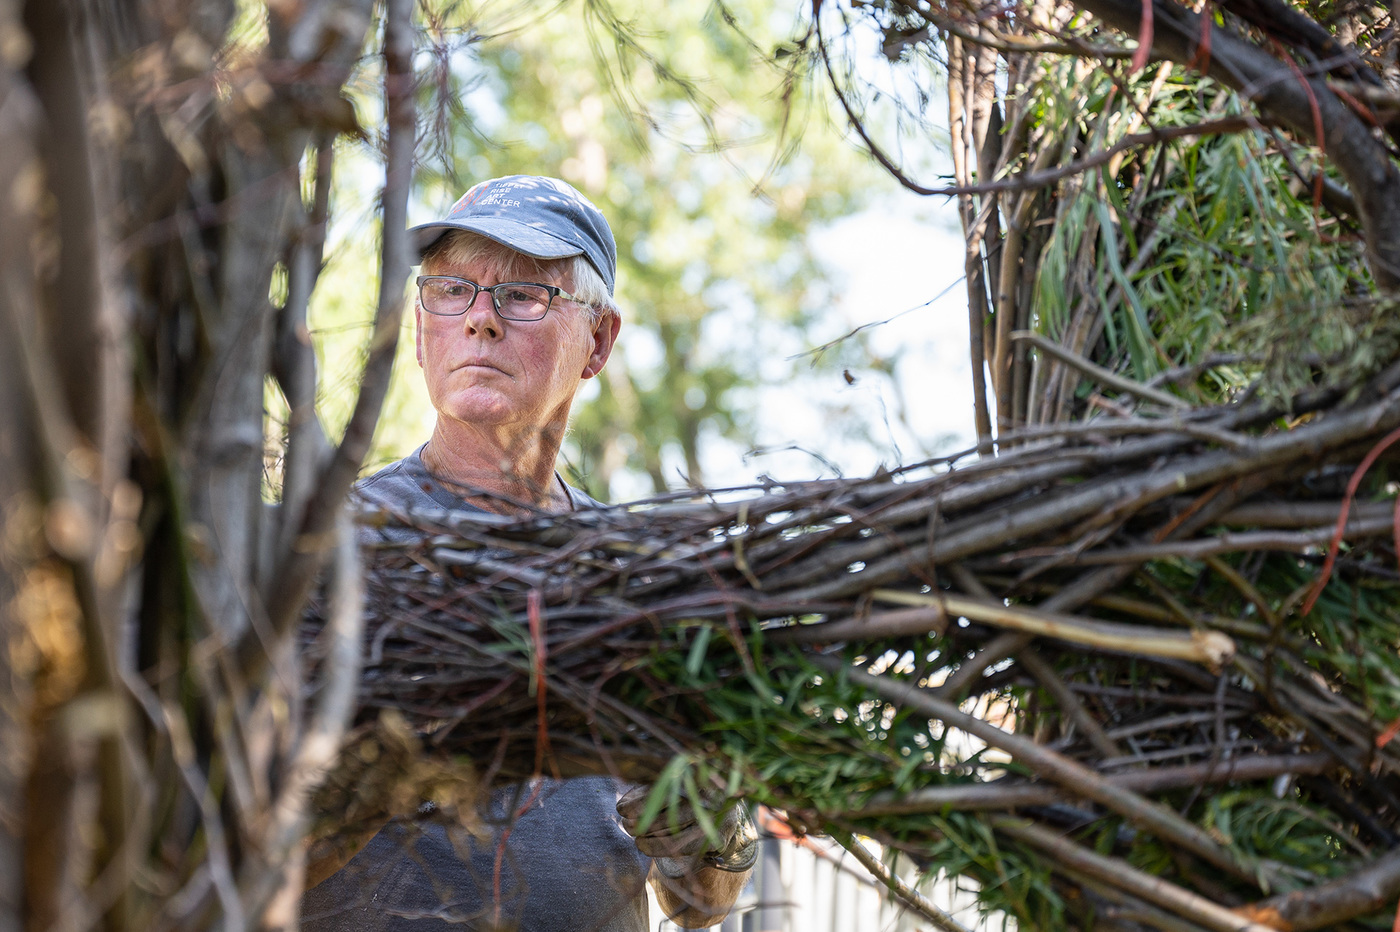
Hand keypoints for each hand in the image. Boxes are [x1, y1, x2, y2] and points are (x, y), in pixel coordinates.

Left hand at [616, 785, 757, 874]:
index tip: (621, 809)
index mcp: (696, 773)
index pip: (663, 788)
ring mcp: (717, 814)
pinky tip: (644, 846)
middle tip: (627, 825)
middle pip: (669, 810)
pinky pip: (685, 845)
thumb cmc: (689, 796)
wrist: (726, 812)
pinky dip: (659, 848)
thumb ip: (647, 791)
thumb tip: (623, 806)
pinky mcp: (719, 835)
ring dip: (648, 837)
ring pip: (675, 830)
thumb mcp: (671, 785)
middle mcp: (709, 791)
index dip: (639, 801)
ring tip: (636, 839)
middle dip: (642, 820)